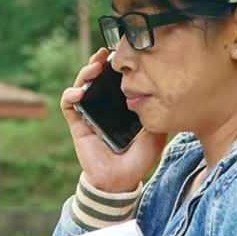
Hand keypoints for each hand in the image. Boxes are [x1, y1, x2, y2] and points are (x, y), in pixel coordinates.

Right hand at [60, 47, 168, 191]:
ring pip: (80, 87)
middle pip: (95, 79)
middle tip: (105, 54)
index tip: (122, 55)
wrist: (121, 181)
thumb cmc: (138, 160)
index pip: (113, 81)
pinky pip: (68, 106)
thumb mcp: (156, 134)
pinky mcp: (77, 126)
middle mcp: (102, 109)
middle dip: (98, 63)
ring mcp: (88, 116)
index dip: (115, 67)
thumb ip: (158, 115)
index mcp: (119, 108)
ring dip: (84, 74)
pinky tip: (79, 93)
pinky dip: (70, 95)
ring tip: (93, 68)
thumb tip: (168, 96)